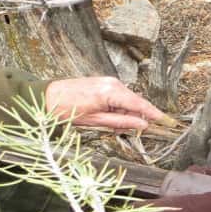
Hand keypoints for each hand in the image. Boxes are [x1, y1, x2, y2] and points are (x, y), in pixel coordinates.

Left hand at [46, 77, 165, 129]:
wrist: (45, 97)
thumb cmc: (66, 110)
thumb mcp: (95, 121)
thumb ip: (121, 122)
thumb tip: (142, 125)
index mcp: (110, 92)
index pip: (139, 104)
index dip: (153, 113)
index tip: (165, 120)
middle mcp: (112, 83)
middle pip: (135, 102)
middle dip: (136, 116)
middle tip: (131, 131)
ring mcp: (108, 81)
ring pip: (127, 100)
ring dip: (126, 113)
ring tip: (110, 124)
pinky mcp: (103, 82)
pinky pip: (119, 96)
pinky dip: (119, 107)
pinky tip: (108, 115)